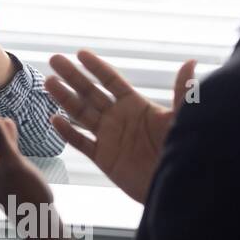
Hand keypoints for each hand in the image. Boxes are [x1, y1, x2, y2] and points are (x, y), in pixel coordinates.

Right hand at [45, 50, 196, 203]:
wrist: (176, 186)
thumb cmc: (183, 151)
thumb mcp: (181, 120)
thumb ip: (182, 92)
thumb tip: (190, 62)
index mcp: (136, 106)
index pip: (111, 81)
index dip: (96, 67)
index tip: (80, 53)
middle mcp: (118, 118)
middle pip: (90, 93)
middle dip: (73, 76)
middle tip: (54, 59)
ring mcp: (108, 137)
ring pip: (80, 114)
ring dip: (64, 98)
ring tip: (49, 82)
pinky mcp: (103, 158)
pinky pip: (81, 142)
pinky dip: (68, 132)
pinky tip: (55, 119)